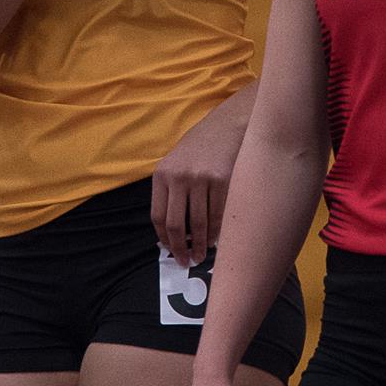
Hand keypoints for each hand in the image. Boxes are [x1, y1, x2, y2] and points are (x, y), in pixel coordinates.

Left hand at [152, 112, 237, 267]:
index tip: (171, 252)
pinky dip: (218, 231)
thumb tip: (172, 231)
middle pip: (176, 224)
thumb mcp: (177, 163)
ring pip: (200, 222)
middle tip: (187, 262)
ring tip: (202, 255)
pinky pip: (219, 213)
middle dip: (181, 248)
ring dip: (201, 244)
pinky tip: (217, 239)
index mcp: (162, 174)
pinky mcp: (223, 179)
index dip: (164, 238)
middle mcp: (179, 176)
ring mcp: (201, 178)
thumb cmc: (201, 146)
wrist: (228, 124)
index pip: (158, 216)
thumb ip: (171, 190)